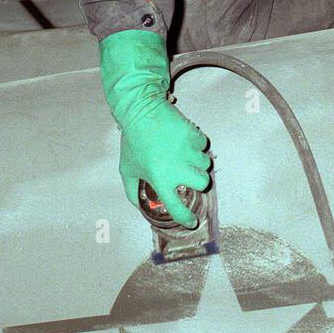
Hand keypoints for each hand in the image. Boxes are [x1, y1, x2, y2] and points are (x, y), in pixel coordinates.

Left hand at [99, 30, 210, 227]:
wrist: (140, 111)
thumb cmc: (133, 141)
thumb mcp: (127, 169)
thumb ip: (132, 191)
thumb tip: (141, 206)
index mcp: (160, 179)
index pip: (177, 207)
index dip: (186, 218)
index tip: (192, 221)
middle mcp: (178, 168)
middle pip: (203, 183)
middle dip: (198, 180)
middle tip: (189, 174)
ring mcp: (188, 151)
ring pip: (206, 164)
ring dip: (198, 162)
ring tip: (186, 155)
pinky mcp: (194, 135)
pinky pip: (204, 145)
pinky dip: (198, 144)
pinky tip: (185, 141)